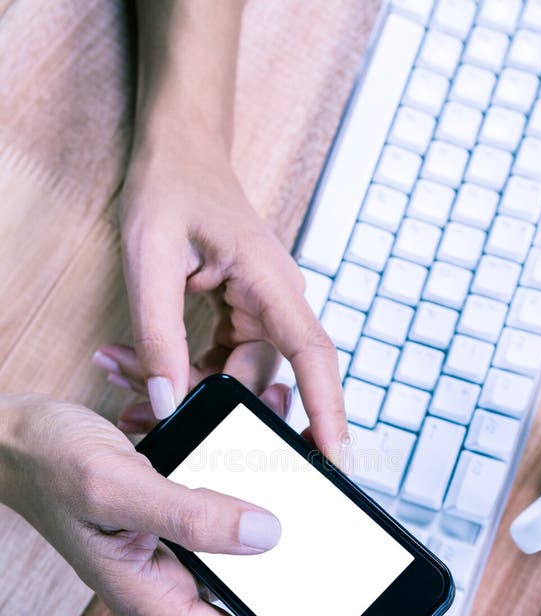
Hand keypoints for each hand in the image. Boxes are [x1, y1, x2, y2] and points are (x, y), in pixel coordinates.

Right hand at [2, 390, 290, 615]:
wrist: (13, 437)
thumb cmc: (47, 462)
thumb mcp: (117, 485)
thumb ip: (188, 514)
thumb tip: (266, 536)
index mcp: (148, 595)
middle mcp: (163, 582)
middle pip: (243, 605)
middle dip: (289, 578)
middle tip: (330, 544)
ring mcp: (166, 554)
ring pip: (236, 559)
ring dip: (272, 529)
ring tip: (307, 491)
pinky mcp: (168, 523)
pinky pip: (220, 521)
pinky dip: (247, 498)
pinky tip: (265, 465)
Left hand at [117, 134, 347, 456]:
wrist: (179, 152)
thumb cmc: (170, 187)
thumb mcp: (150, 256)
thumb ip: (158, 332)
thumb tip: (168, 402)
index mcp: (270, 283)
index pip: (314, 355)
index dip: (329, 410)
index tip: (337, 458)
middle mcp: (276, 304)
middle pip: (256, 380)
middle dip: (201, 403)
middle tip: (138, 410)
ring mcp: (261, 313)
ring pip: (233, 377)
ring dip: (182, 388)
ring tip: (122, 376)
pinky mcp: (241, 318)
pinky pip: (220, 363)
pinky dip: (180, 372)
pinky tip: (134, 366)